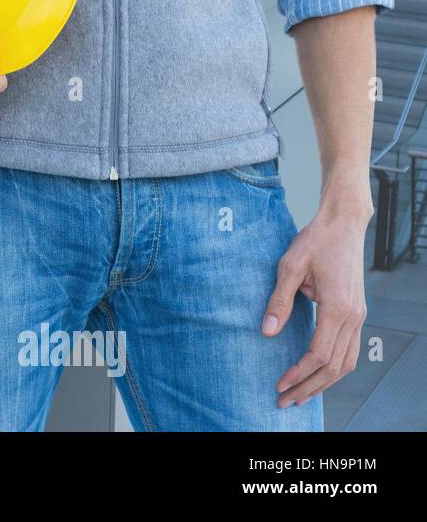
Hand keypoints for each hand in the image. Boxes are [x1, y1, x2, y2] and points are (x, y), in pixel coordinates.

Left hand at [265, 189, 371, 408]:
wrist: (343, 225)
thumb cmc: (315, 242)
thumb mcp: (289, 268)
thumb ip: (279, 302)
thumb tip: (266, 332)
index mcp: (337, 308)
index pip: (318, 355)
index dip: (298, 374)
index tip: (279, 385)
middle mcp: (353, 316)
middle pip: (335, 366)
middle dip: (309, 387)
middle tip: (284, 401)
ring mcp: (359, 315)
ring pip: (347, 362)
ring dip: (324, 382)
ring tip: (300, 395)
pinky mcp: (356, 312)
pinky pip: (350, 350)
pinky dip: (335, 368)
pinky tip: (317, 374)